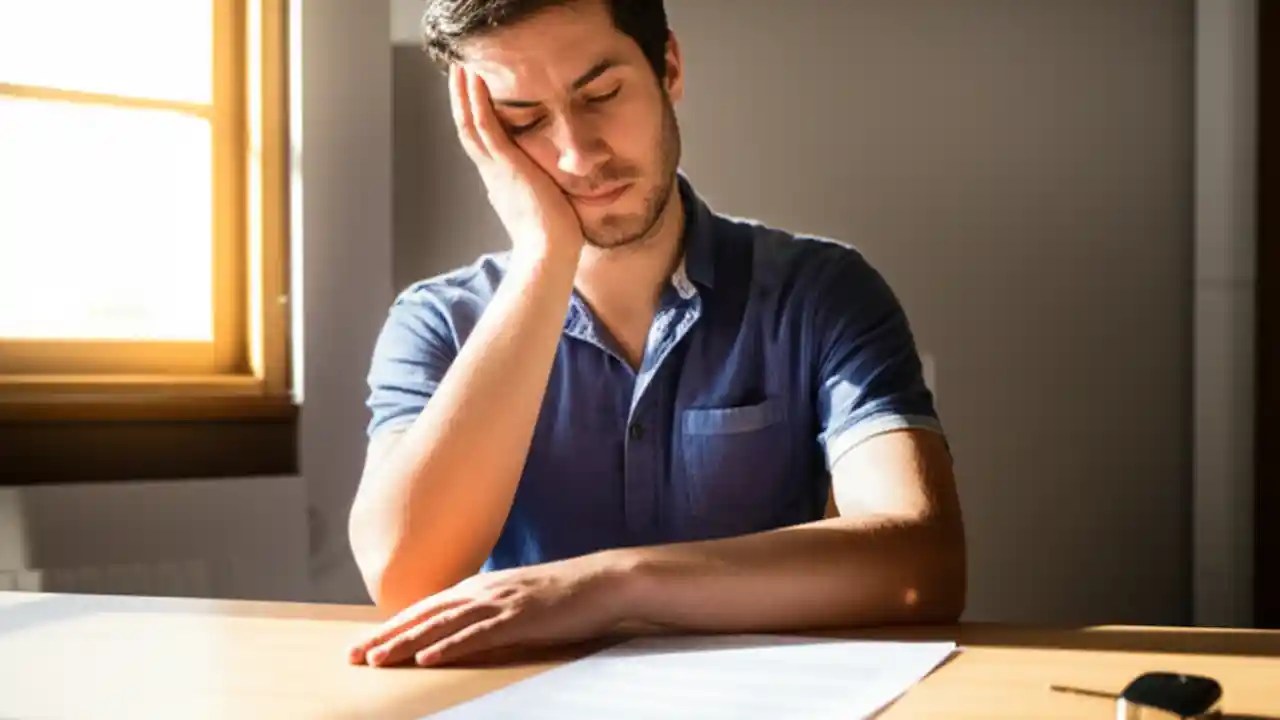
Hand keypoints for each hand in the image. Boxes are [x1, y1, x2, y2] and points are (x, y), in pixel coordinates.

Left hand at [347, 554, 629, 667]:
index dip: (394, 625)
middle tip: (353, 656)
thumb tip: (464, 627)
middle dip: (386, 635)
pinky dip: (450, 646)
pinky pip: (478, 634)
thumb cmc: (565, 594)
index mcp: (481, 587)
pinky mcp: (520, 617)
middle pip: (425, 615)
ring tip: (377, 659)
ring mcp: (501, 602)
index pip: (427, 608)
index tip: (366, 643)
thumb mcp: (519, 599)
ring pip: (442, 624)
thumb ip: (489, 610)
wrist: (604, 580)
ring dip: (406, 642)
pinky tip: (428, 658)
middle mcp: (484, 591)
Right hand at [450, 64, 584, 263]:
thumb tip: (542, 184)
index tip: (473, 97)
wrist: (549, 253)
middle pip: (469, 129)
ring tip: (460, 68)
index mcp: (500, 181)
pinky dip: (477, 102)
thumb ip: (537, 190)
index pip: (482, 143)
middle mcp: (492, 172)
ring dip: (464, 94)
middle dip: (463, 100)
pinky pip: (485, 126)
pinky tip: (474, 80)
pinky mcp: (506, 164)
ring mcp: (496, 168)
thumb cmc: (552, 236)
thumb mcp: (542, 205)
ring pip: (470, 123)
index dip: (474, 118)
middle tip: (458, 73)